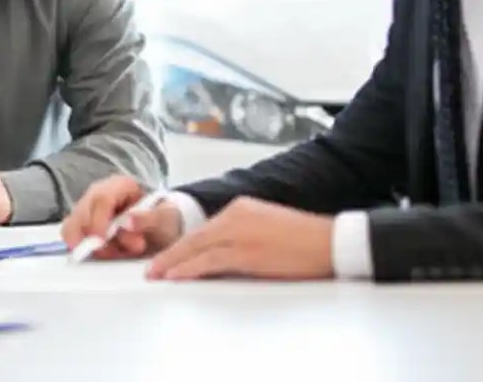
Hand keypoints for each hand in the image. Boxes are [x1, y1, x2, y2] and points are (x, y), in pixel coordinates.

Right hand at [61, 175, 182, 259]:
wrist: (163, 233)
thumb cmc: (164, 221)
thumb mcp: (165, 219)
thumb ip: (149, 219)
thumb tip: (128, 222)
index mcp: (121, 185)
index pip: (101, 199)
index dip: (99, 221)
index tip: (102, 241)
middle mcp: (100, 194)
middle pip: (81, 212)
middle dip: (94, 237)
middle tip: (116, 252)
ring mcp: (89, 209)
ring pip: (72, 225)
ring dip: (90, 245)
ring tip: (116, 252)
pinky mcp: (83, 225)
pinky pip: (72, 236)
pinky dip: (85, 249)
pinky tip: (106, 253)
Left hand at [146, 196, 333, 280]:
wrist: (331, 240)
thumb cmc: (304, 240)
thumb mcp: (266, 228)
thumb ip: (241, 236)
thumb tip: (222, 256)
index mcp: (241, 207)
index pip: (204, 228)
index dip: (183, 245)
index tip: (168, 256)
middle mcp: (236, 215)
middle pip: (193, 236)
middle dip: (170, 253)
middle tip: (151, 268)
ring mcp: (240, 232)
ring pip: (196, 247)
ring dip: (172, 262)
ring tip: (156, 274)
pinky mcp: (246, 252)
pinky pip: (209, 260)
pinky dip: (189, 268)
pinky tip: (175, 276)